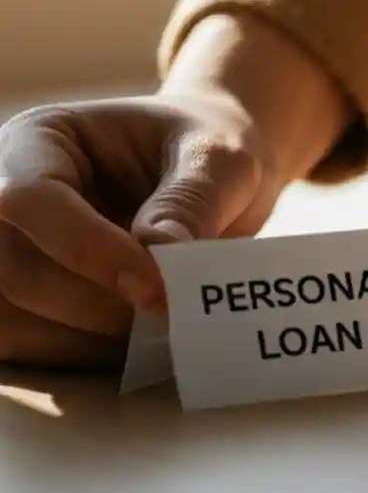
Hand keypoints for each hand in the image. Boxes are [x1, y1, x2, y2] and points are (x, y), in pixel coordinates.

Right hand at [0, 95, 274, 365]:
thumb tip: (159, 253)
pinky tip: (135, 343)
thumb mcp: (221, 159)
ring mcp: (5, 248)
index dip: (87, 250)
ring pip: (8, 317)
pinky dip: (78, 354)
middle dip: (93, 305)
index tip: (156, 288)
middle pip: (11, 266)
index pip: (31, 197)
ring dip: (84, 339)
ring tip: (158, 328)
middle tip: (168, 313)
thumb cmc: (210, 151)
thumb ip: (192, 200)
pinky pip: (22, 342)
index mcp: (44, 138)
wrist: (210, 173)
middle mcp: (3, 192)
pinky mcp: (20, 296)